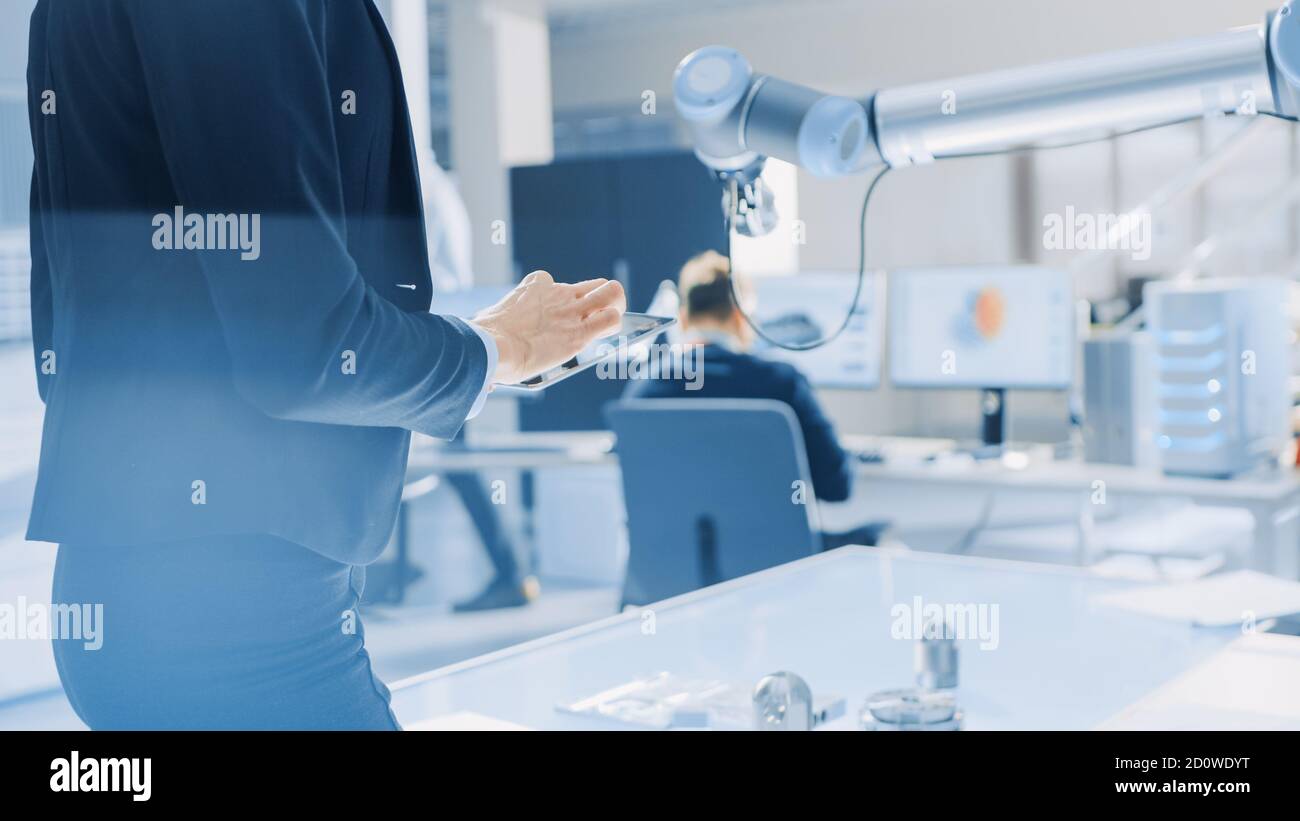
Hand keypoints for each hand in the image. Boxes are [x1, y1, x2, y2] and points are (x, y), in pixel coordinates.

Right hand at [471, 271, 625, 385]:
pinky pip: (611, 319)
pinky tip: (606, 335)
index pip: (556, 283)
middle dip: (604, 297)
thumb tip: (483, 340)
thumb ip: (500, 323)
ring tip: (610, 321)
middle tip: (600, 315)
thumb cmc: (486, 338)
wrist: (492, 346)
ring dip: (616, 306)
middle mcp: (559, 293)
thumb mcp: (492, 318)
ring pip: (611, 293)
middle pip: (596, 285)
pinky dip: (614, 326)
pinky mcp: (580, 333)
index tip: (556, 318)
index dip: (563, 300)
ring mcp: (572, 311)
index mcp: (536, 286)